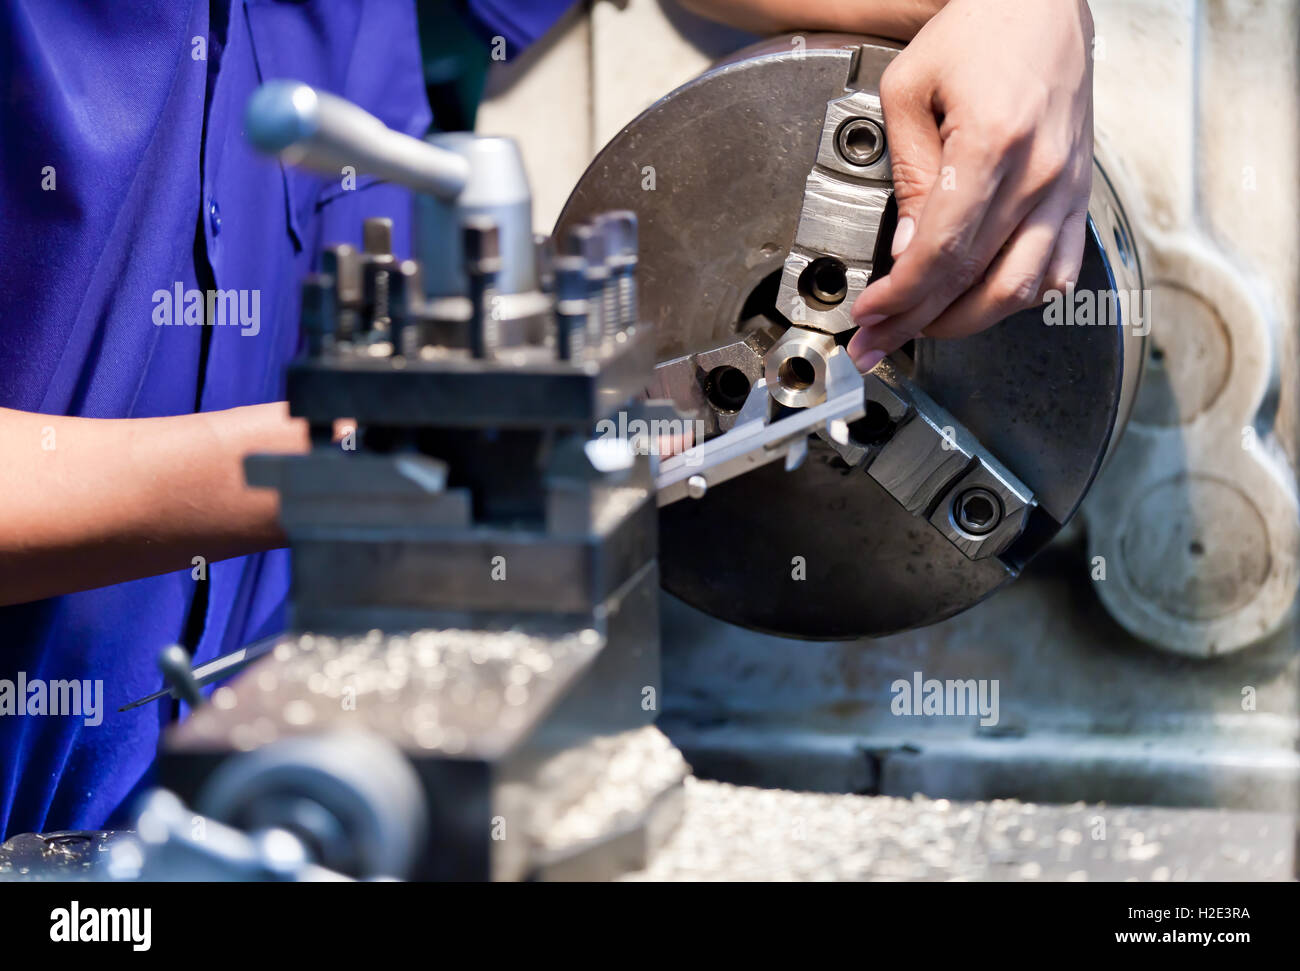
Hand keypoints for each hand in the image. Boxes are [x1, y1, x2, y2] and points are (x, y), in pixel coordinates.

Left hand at [847, 0, 1094, 370]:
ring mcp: (1066, 189)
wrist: (1039, 4)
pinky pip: (1058, 270)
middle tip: (878, 344)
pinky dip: (1018, 299)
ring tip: (922, 327)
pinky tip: (981, 303)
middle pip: (976, 280)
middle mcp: (1039, 173)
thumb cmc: (978, 32)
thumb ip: (908, 175)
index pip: (941, 251)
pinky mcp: (1078, 195)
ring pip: (1021, 289)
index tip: (869, 316)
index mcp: (993, 142)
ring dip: (966, 321)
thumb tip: (903, 250)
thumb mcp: (910, 91)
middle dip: (918, 323)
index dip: (900, 297)